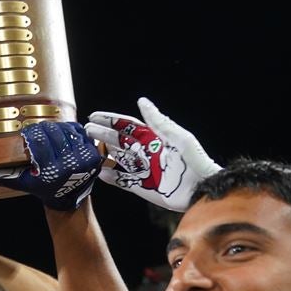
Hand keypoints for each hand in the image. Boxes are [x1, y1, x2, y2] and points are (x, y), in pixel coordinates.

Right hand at [0, 121, 102, 210]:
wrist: (68, 199)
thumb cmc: (41, 189)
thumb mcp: (20, 183)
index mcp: (49, 171)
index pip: (38, 140)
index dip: (32, 133)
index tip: (28, 135)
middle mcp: (69, 165)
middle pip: (53, 131)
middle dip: (44, 130)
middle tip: (38, 133)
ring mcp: (84, 159)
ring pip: (67, 129)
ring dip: (57, 128)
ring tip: (51, 135)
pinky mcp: (94, 155)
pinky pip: (81, 131)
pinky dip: (71, 130)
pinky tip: (64, 136)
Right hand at [83, 97, 221, 211]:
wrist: (203, 189)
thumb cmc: (195, 161)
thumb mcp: (178, 138)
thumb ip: (158, 121)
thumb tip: (142, 101)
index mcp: (155, 138)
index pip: (128, 126)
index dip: (112, 120)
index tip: (95, 116)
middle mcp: (147, 153)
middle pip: (120, 141)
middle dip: (103, 135)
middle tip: (86, 130)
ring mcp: (144, 170)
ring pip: (119, 160)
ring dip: (104, 153)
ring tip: (89, 148)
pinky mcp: (144, 188)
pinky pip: (123, 181)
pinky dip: (111, 177)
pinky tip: (100, 173)